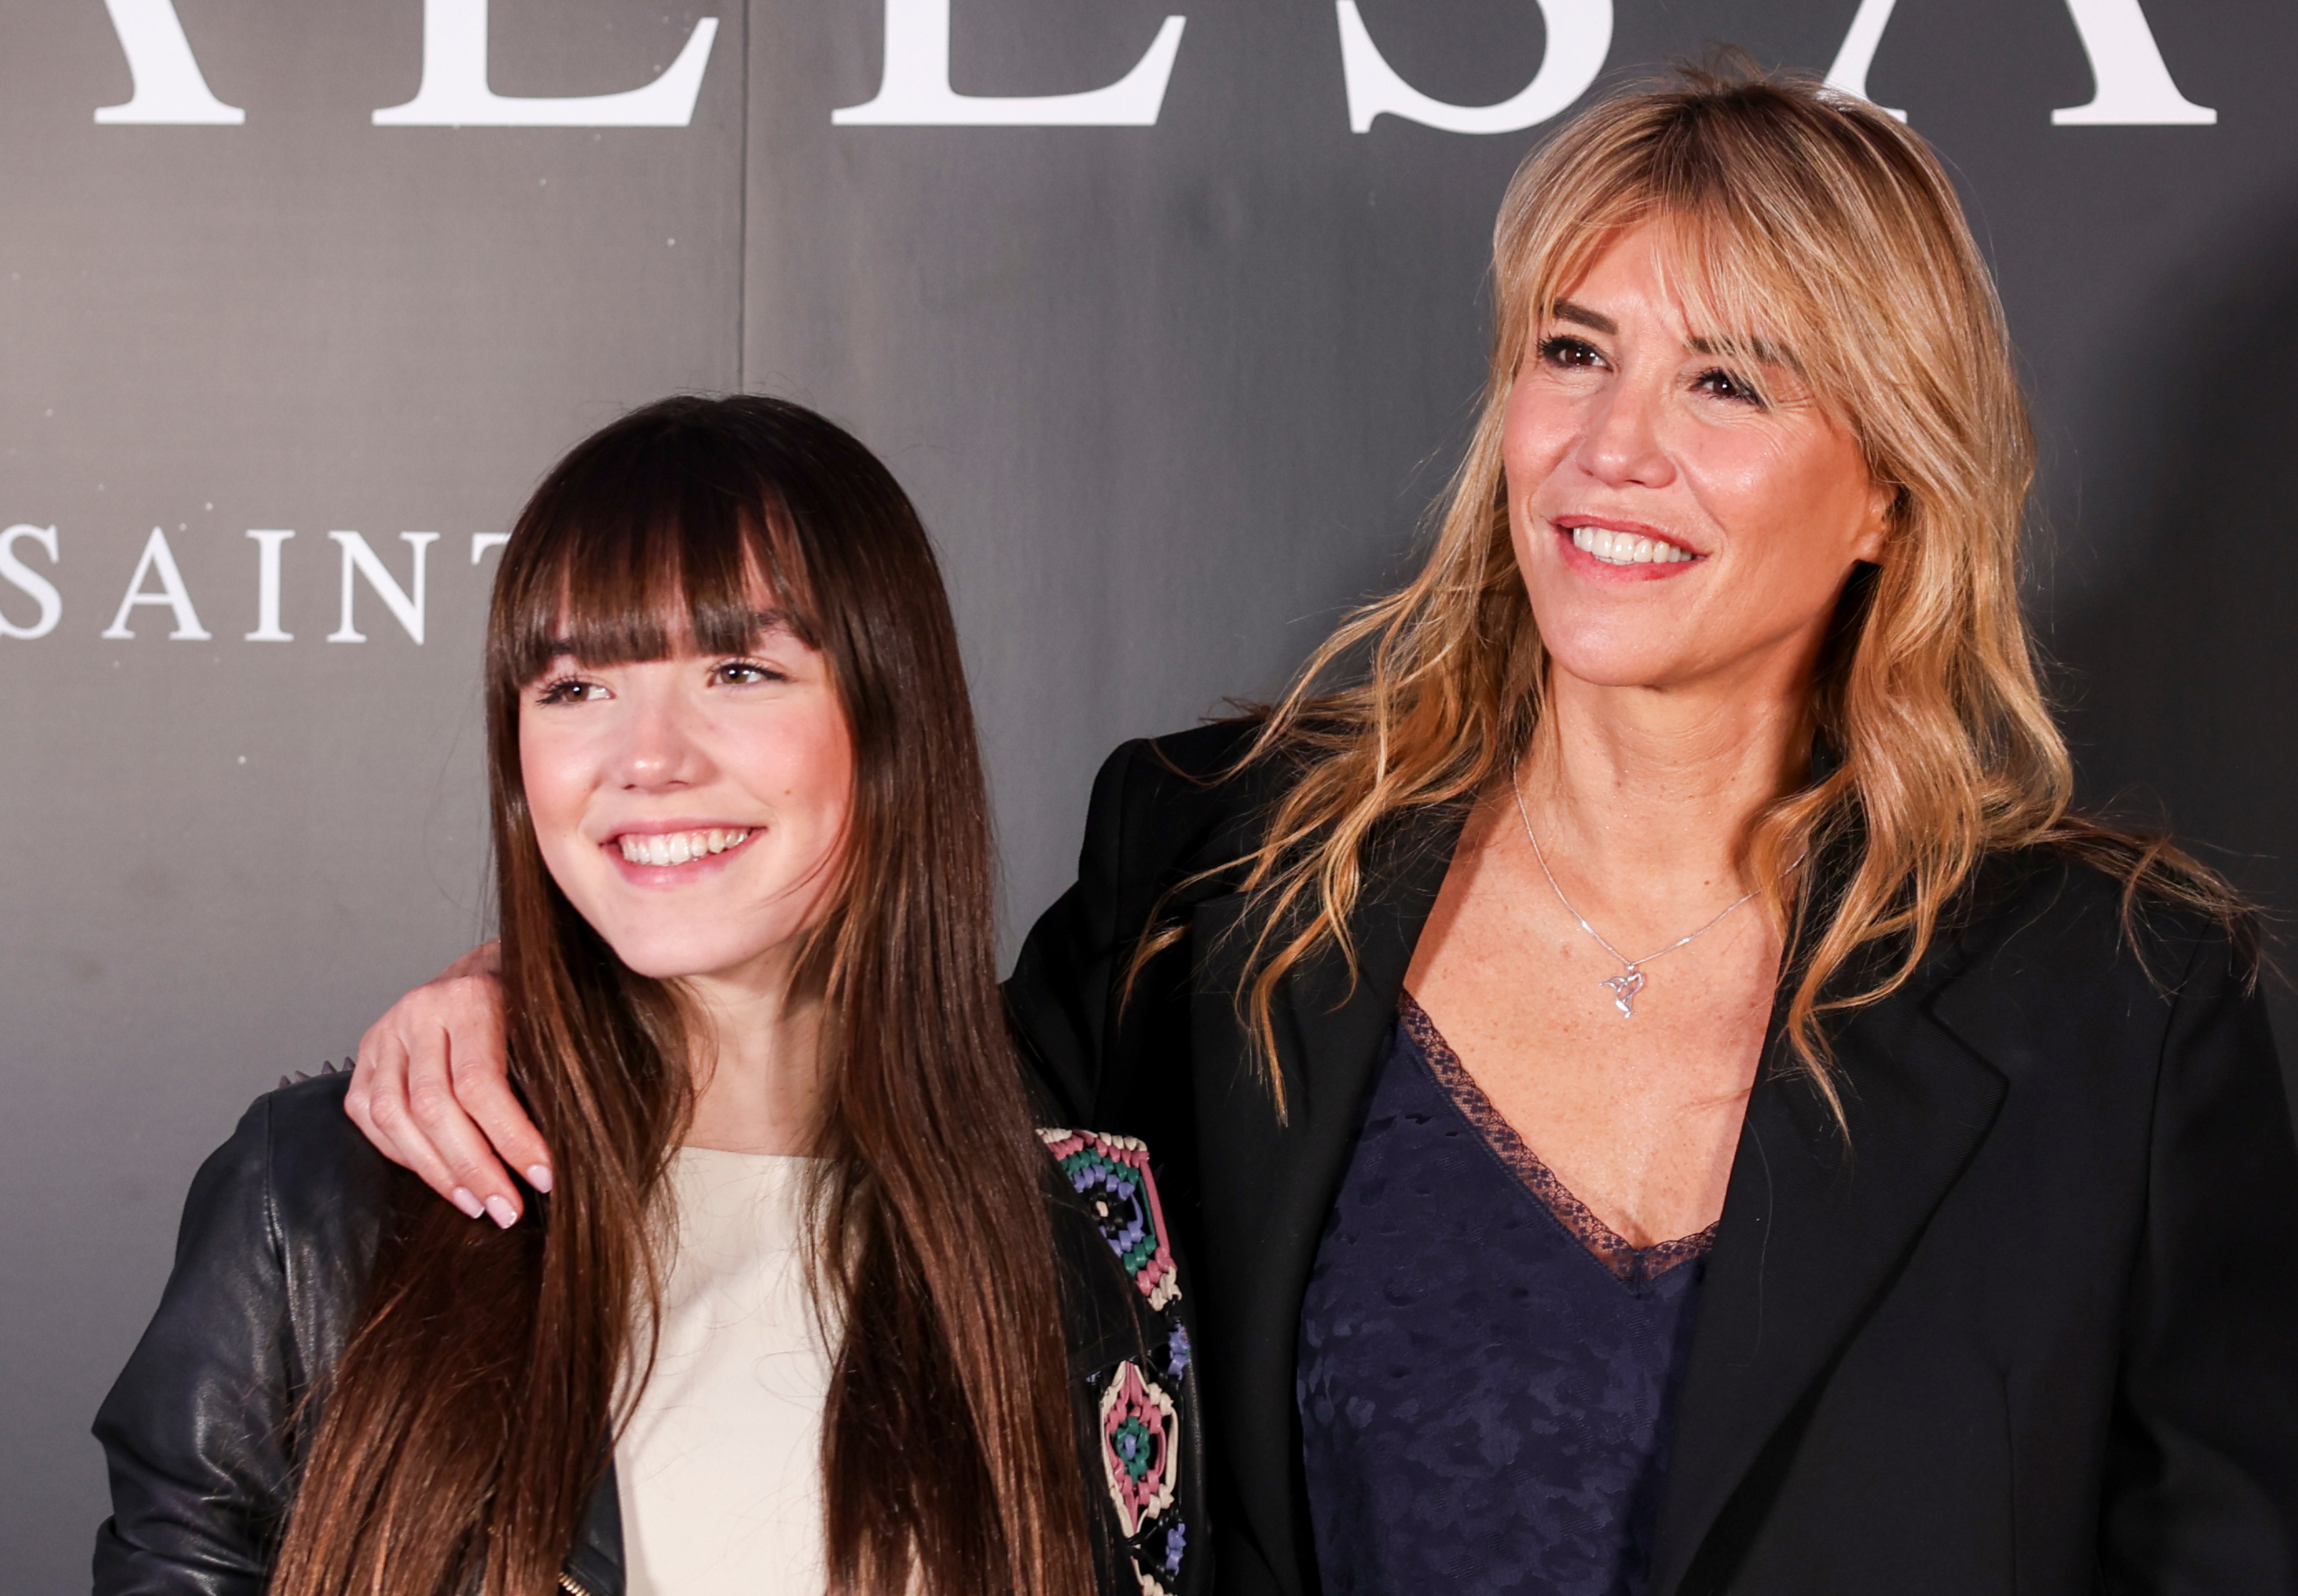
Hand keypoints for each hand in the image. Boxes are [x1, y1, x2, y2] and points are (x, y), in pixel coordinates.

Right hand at [344, 941, 551, 1225]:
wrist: (483, 968)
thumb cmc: (522, 1003)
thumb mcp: (544, 1024)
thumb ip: (545, 1074)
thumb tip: (560, 1150)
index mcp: (470, 998)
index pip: (481, 1084)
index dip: (511, 1138)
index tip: (542, 1178)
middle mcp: (419, 1012)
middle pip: (433, 1107)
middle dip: (474, 1168)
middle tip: (507, 1208)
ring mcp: (384, 1034)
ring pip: (394, 1117)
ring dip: (437, 1172)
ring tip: (477, 1204)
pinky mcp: (365, 1057)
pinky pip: (370, 1118)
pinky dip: (404, 1155)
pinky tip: (441, 1178)